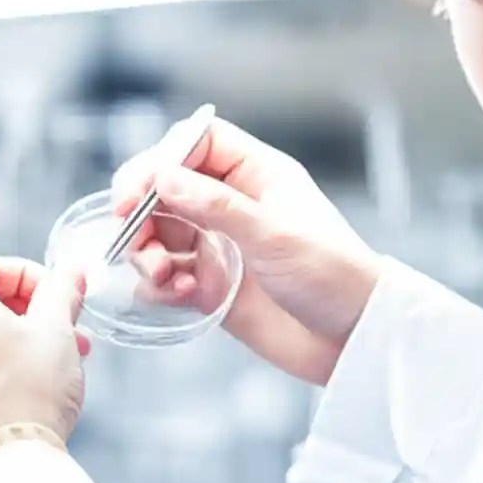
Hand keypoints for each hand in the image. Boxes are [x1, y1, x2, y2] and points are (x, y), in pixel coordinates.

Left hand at [0, 253, 89, 476]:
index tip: (59, 293)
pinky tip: (32, 381)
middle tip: (65, 325)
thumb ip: (62, 290)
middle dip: (28, 308)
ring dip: (16, 336)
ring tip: (58, 357)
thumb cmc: (29, 393)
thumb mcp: (56, 329)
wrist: (8, 465)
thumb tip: (71, 272)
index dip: (30, 274)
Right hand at [112, 117, 381, 384]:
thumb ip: (216, 206)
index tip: (138, 189)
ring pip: (157, 232)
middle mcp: (232, 204)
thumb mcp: (274, 236)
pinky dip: (159, 284)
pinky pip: (165, 275)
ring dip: (146, 251)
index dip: (161, 158)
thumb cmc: (333, 276)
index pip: (195, 143)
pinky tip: (181, 295)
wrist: (353, 339)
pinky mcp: (211, 284)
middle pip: (165, 186)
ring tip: (162, 274)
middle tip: (129, 230)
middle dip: (141, 207)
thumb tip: (163, 177)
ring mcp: (219, 244)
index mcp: (257, 175)